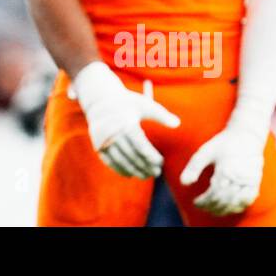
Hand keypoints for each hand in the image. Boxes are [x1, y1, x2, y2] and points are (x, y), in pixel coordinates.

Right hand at [71, 62, 179, 178]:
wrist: (100, 99)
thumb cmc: (127, 102)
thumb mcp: (144, 104)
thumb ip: (161, 115)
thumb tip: (178, 124)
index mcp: (126, 124)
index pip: (141, 146)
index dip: (152, 157)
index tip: (161, 163)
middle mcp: (113, 133)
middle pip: (132, 156)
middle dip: (145, 166)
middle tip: (156, 173)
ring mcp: (103, 140)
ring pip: (121, 161)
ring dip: (134, 171)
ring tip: (145, 175)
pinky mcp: (97, 145)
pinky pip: (109, 162)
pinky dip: (120, 169)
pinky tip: (130, 174)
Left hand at [179, 120, 266, 215]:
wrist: (246, 136)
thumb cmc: (224, 143)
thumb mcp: (205, 152)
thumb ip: (193, 167)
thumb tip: (183, 183)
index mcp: (225, 171)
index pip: (213, 194)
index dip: (204, 202)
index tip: (196, 202)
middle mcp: (239, 178)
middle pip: (224, 201)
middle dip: (211, 207)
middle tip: (202, 207)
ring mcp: (249, 181)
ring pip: (236, 203)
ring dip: (224, 210)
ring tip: (213, 209)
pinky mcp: (255, 182)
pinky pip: (248, 200)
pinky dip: (238, 207)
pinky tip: (229, 207)